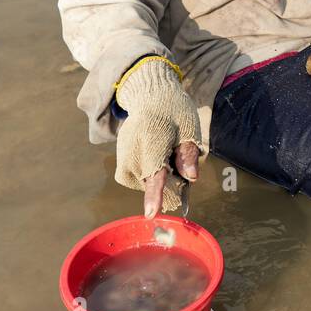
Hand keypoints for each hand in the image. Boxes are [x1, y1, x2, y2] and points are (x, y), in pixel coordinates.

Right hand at [113, 58, 202, 215]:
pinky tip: (154, 159)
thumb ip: (189, 153)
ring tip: (164, 157)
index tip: (151, 214)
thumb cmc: (175, 112)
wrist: (150, 96)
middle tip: (178, 166)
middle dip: (165, 184)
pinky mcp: (119, 155)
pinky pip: (131, 176)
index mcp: (154, 138)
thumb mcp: (189, 127)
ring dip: (153, 179)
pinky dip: (144, 175)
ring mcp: (123, 151)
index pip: (155, 171)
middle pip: (148, 181)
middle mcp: (132, 147)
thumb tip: (192, 177)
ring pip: (139, 181)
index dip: (155, 194)